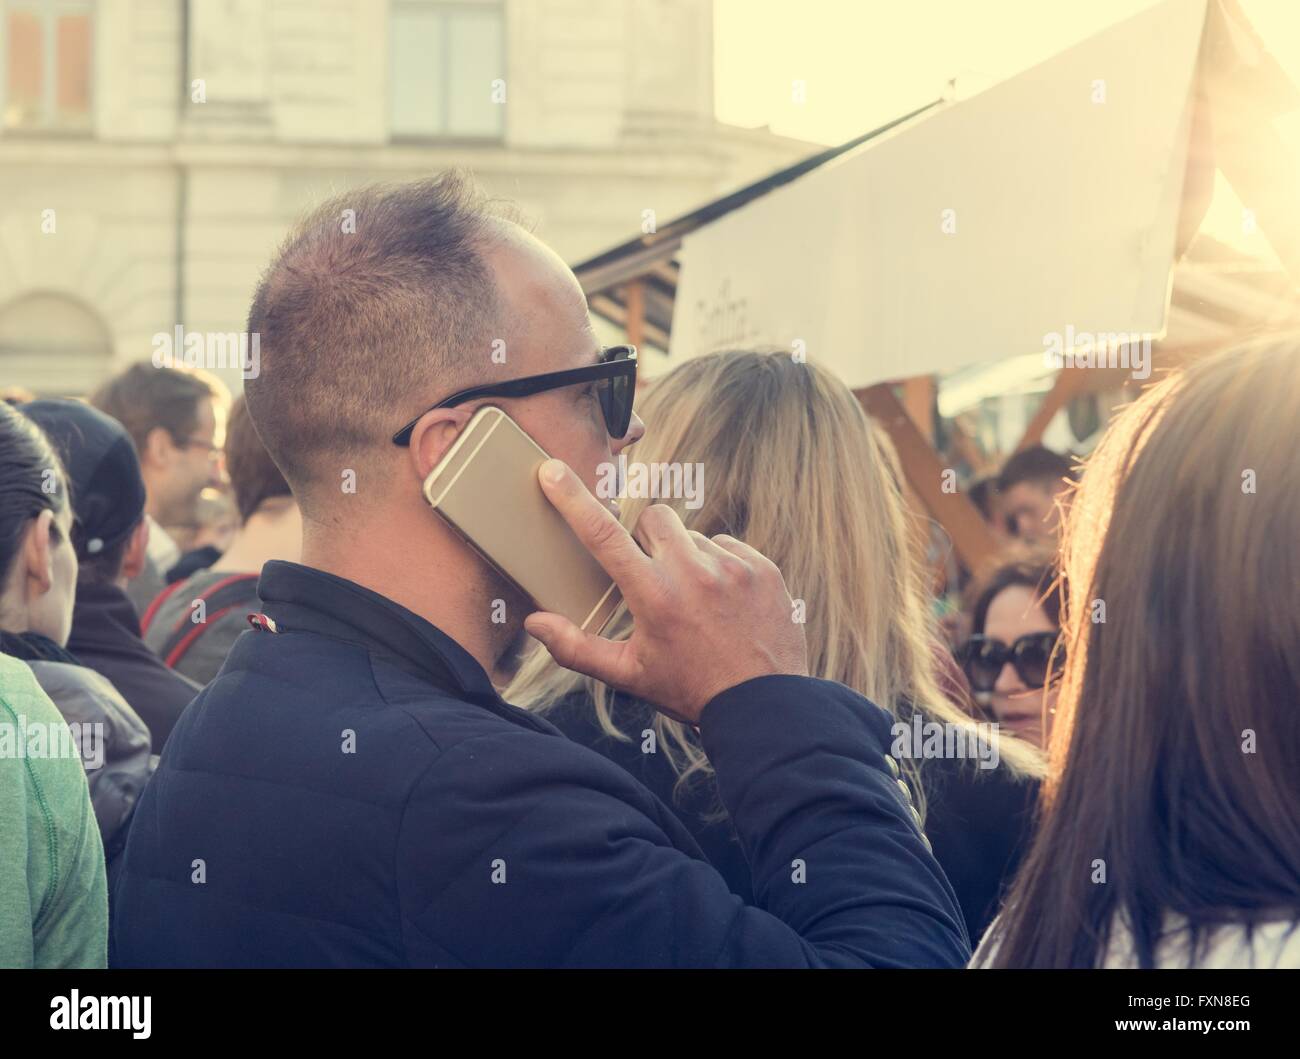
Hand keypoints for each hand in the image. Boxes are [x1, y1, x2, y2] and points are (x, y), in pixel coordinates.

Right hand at [523, 459, 807, 723]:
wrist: (763, 706)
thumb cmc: (690, 690)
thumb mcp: (629, 674)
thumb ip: (576, 647)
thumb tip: (534, 622)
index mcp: (653, 595)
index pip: (602, 534)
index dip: (572, 498)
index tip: (552, 470)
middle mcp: (693, 572)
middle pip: (652, 519)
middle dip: (645, 539)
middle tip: (651, 577)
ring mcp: (732, 567)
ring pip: (693, 535)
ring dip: (685, 557)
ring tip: (695, 601)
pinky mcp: (762, 568)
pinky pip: (729, 546)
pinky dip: (720, 565)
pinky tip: (723, 601)